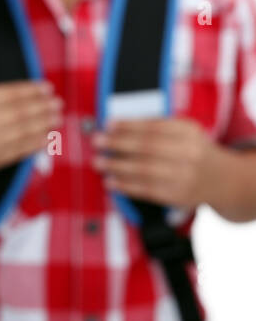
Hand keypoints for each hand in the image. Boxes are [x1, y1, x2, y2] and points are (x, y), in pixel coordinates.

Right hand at [0, 81, 61, 184]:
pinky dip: (36, 143)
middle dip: (44, 106)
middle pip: (26, 112)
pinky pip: (21, 150)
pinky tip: (46, 137)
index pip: (15, 94)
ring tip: (57, 117)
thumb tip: (15, 97)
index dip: (34, 90)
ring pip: (27, 131)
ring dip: (45, 124)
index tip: (47, 88)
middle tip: (58, 103)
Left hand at [92, 117, 217, 210]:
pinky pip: (147, 190)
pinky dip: (125, 186)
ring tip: (98, 162)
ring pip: (145, 170)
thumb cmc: (193, 150)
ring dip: (117, 166)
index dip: (128, 126)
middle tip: (97, 141)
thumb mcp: (185, 131)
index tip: (108, 124)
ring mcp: (184, 177)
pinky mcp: (177, 196)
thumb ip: (157, 126)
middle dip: (118, 144)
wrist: (223, 179)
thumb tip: (116, 125)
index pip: (154, 127)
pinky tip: (110, 182)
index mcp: (188, 133)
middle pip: (148, 148)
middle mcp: (188, 154)